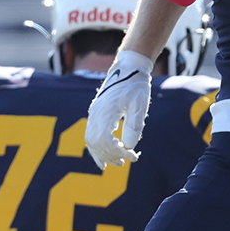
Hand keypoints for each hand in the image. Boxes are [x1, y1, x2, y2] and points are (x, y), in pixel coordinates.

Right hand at [86, 50, 152, 167]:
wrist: (128, 68)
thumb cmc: (136, 86)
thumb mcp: (139, 105)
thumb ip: (134, 126)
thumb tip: (129, 146)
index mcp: (106, 111)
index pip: (104, 140)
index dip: (117, 152)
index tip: (132, 156)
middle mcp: (95, 113)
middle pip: (95, 143)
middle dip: (110, 155)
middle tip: (126, 161)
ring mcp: (93, 114)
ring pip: (90, 141)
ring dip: (102, 154)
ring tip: (117, 162)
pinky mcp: (95, 114)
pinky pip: (90, 136)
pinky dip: (95, 149)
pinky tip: (103, 159)